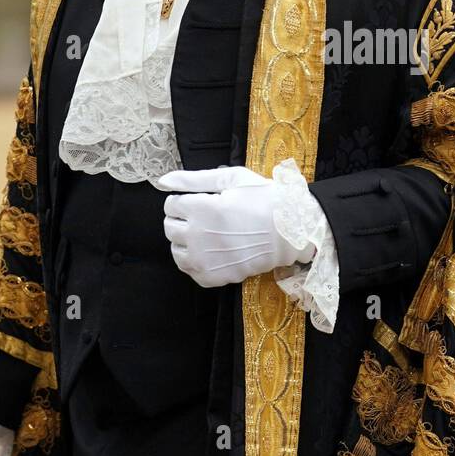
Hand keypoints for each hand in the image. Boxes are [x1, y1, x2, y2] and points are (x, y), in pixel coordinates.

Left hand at [158, 165, 316, 287]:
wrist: (290, 232)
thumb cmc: (264, 199)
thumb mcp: (232, 179)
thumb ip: (194, 179)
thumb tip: (163, 180)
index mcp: (200, 208)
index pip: (170, 204)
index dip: (185, 200)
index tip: (202, 201)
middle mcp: (197, 235)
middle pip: (169, 227)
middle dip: (183, 219)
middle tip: (206, 217)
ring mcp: (204, 259)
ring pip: (176, 250)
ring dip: (187, 241)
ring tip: (209, 235)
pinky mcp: (213, 276)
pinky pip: (190, 270)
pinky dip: (197, 261)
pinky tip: (213, 251)